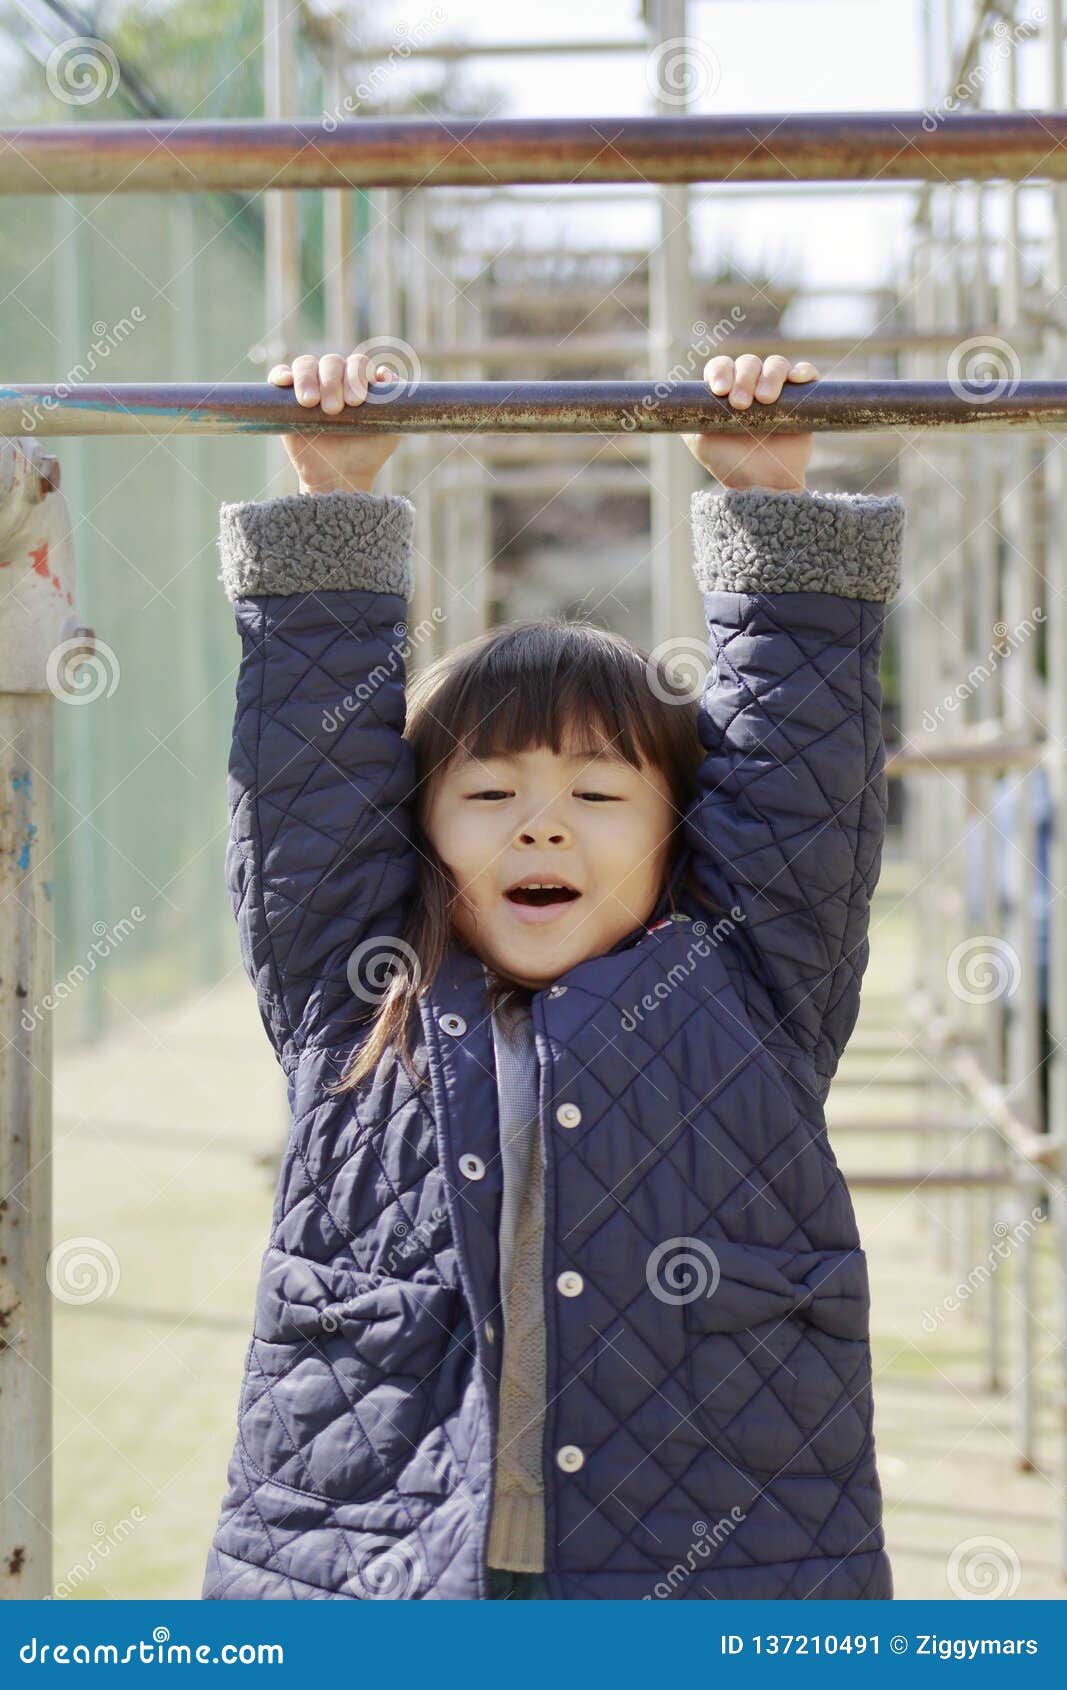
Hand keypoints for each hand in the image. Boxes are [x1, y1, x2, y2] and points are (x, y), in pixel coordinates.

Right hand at [269, 350, 403, 493]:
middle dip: (332, 382)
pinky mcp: (286, 398)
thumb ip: (394, 404)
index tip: (356, 402)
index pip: (357, 364)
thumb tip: (385, 375)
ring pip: (305, 364)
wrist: (339, 478)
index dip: (356, 376)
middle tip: (334, 410)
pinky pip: (280, 375)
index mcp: (358, 382)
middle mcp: (334, 380)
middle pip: (331, 362)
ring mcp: (309, 386)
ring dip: (307, 378)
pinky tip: (285, 382)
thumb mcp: (389, 431)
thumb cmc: (367, 454)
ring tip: (310, 403)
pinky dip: (281, 374)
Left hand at [682, 354, 818, 490]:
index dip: (721, 372)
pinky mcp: (802, 398)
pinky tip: (796, 380)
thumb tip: (672, 399)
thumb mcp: (700, 442)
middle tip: (742, 405)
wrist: (762, 486)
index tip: (720, 391)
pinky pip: (806, 374)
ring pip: (776, 364)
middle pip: (748, 362)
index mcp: (727, 391)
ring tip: (765, 400)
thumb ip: (688, 418)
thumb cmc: (730, 464)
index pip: (722, 366)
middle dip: (744, 378)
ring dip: (770, 376)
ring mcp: (778, 390)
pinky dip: (803, 371)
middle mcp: (751, 385)